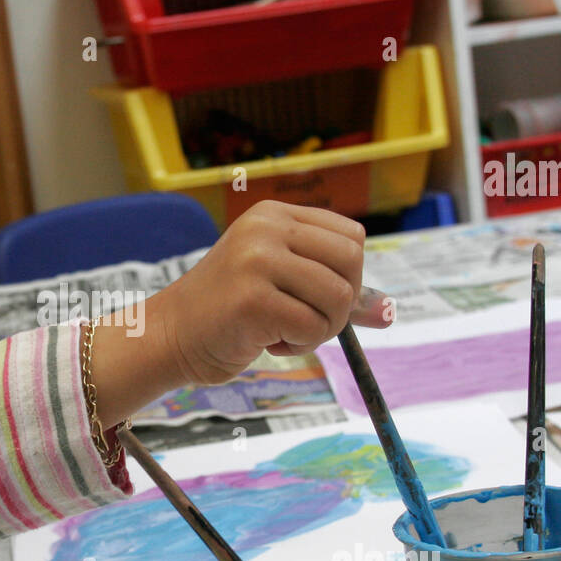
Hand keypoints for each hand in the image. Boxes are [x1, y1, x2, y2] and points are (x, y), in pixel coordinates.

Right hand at [154, 201, 389, 385]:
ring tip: (286, 332)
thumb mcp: (283, 286)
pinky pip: (312, 327)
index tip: (315, 296)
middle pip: (352, 262)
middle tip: (306, 320)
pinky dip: (299, 345)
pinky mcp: (252, 299)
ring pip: (339, 297)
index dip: (348, 275)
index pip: (352, 236)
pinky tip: (267, 341)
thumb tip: (389, 312)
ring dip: (322, 328)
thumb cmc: (229, 312)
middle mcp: (266, 229)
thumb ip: (333, 292)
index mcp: (274, 215)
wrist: (172, 336)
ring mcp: (257, 261)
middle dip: (341, 304)